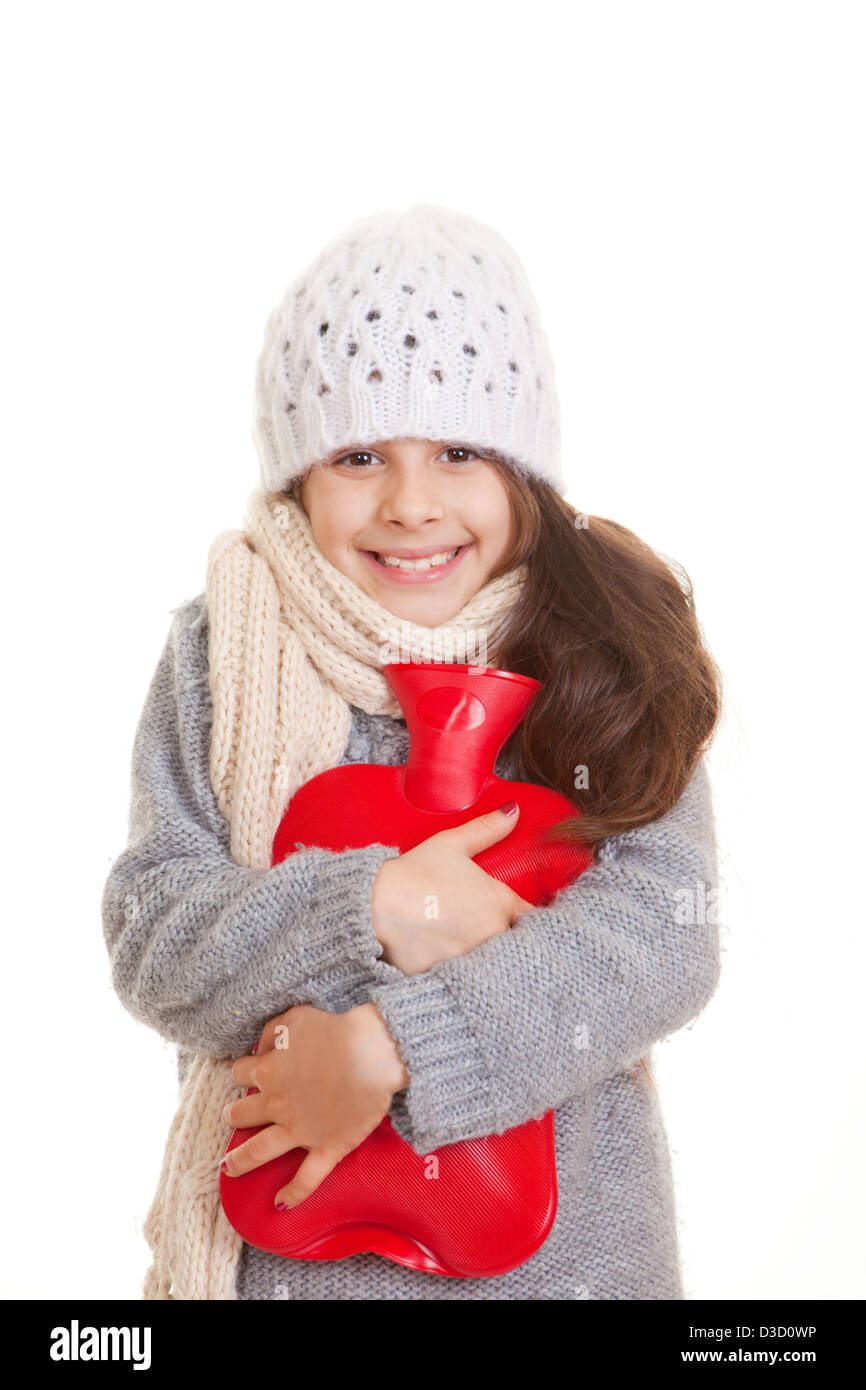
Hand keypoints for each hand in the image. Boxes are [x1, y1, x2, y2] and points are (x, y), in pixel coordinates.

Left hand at [223, 1002, 408, 1208]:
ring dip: (240, 1160)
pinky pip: (307, 1178)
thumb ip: (272, 1032)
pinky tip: (281, 1204)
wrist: (371, 1052)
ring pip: (259, 1151)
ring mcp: (300, 1130)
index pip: (241, 1072)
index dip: (245, 1071)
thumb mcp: (295, 1018)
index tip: (252, 1071)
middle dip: (234, 1114)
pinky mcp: (328, 1147)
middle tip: (235, 1116)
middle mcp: (277, 1103)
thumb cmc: (336, 1029)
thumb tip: (259, 1046)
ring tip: (229, 1168)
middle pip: (240, 1113)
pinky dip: (293, 1194)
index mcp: (269, 1071)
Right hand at [370, 803, 534, 974]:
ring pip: (490, 963)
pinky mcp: (449, 979)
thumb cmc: (412, 874)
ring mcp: (471, 960)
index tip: (518, 917)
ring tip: (461, 947)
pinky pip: (463, 981)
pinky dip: (458, 975)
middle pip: (513, 944)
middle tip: (483, 932)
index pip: (531, 918)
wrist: (373, 907)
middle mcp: (492, 934)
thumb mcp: (451, 844)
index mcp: (499, 903)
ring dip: (483, 958)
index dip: (527, 918)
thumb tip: (513, 811)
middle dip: (504, 939)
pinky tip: (445, 963)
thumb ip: (487, 829)